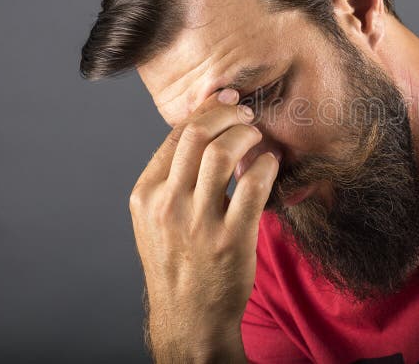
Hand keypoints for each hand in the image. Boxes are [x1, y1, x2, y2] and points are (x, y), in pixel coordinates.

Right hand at [129, 88, 278, 361]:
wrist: (188, 317)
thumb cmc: (178, 262)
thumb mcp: (157, 219)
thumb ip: (172, 179)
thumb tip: (200, 132)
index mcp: (147, 194)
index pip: (176, 135)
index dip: (205, 110)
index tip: (226, 101)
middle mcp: (167, 205)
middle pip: (197, 134)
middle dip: (226, 114)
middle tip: (246, 115)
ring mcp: (198, 223)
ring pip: (222, 153)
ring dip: (246, 135)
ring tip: (258, 138)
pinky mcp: (231, 240)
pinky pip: (253, 186)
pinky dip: (266, 165)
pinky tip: (270, 163)